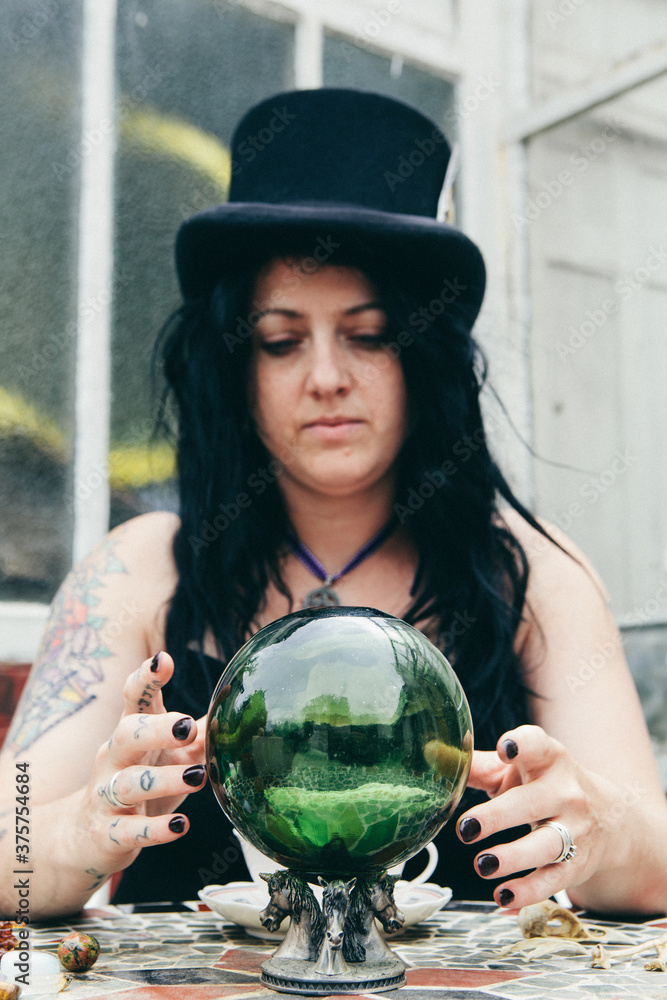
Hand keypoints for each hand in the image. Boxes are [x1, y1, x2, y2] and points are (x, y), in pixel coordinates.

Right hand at [74, 651, 206, 881]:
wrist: (85, 837)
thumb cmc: (139, 782)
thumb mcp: (167, 755)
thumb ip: (198, 734)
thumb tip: (234, 706)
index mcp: (130, 733)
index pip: (132, 699)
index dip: (145, 679)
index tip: (162, 660)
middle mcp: (113, 759)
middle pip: (126, 735)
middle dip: (156, 728)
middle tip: (188, 725)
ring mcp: (107, 796)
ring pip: (128, 783)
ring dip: (164, 779)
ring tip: (197, 777)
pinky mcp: (108, 833)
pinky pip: (130, 831)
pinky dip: (155, 829)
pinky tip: (179, 826)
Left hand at [456, 724, 614, 909]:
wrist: (606, 817)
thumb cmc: (543, 785)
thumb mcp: (518, 768)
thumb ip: (478, 764)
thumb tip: (431, 754)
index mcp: (548, 759)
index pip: (539, 745)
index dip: (522, 745)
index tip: (505, 749)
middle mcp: (565, 792)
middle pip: (532, 803)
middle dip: (498, 816)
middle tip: (466, 828)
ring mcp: (575, 830)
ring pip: (546, 846)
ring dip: (513, 858)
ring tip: (482, 865)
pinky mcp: (577, 864)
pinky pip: (553, 882)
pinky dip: (528, 893)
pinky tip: (502, 896)